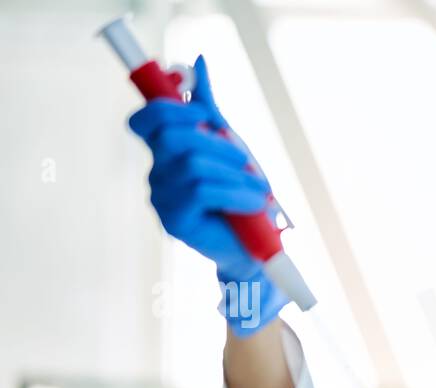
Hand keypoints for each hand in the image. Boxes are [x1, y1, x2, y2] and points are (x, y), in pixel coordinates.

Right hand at [127, 55, 286, 332]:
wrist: (260, 246)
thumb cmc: (244, 196)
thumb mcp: (230, 146)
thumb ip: (208, 108)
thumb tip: (197, 63)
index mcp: (167, 152)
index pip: (145, 120)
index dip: (166, 108)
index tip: (202, 115)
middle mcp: (158, 173)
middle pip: (171, 136)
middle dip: (215, 141)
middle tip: (245, 160)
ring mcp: (162, 198)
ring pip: (192, 164)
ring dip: (234, 172)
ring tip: (257, 189)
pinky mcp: (175, 221)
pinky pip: (202, 191)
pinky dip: (236, 192)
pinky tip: (254, 203)